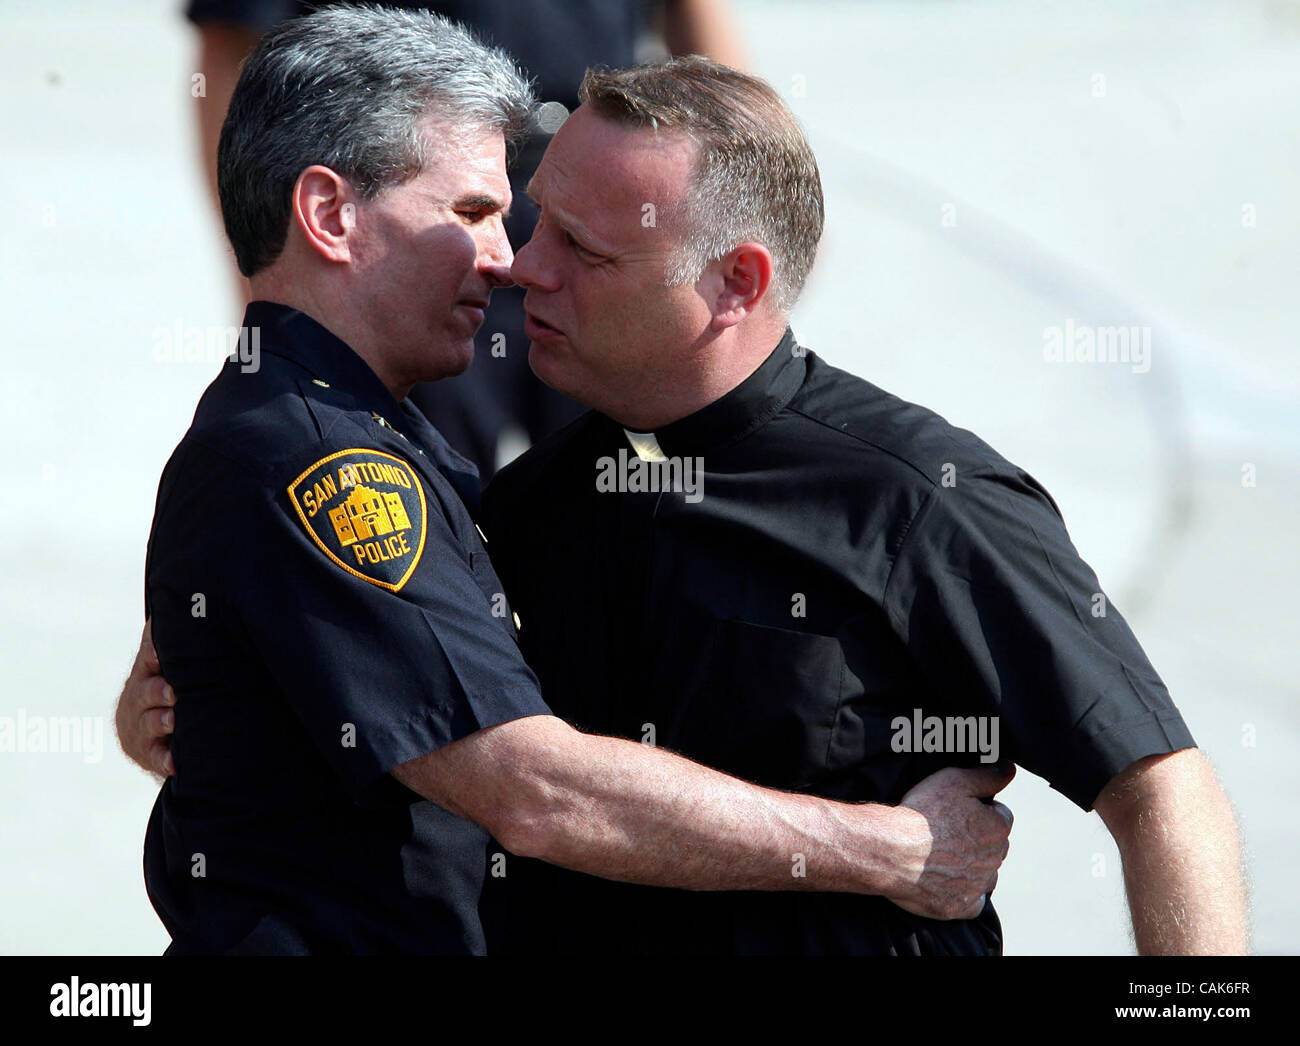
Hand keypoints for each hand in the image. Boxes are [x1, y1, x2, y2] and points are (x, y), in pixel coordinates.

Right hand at [114, 619, 175, 777]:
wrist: (145, 735)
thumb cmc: (162, 689)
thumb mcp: (161, 664)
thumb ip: (166, 639)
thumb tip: (178, 597)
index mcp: (147, 673)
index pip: (149, 660)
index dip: (155, 655)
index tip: (162, 653)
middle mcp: (140, 699)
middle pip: (146, 693)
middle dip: (158, 691)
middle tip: (173, 692)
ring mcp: (143, 727)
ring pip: (149, 723)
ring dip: (160, 722)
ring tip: (173, 720)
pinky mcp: (150, 753)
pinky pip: (157, 758)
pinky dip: (165, 760)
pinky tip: (174, 763)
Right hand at [886, 763, 1014, 919]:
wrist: (891, 851)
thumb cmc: (921, 814)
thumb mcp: (953, 780)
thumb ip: (986, 775)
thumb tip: (1010, 769)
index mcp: (997, 828)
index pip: (1001, 814)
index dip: (980, 808)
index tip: (958, 808)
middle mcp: (994, 859)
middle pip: (994, 845)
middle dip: (979, 837)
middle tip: (947, 829)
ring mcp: (977, 886)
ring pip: (986, 873)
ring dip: (974, 865)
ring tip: (943, 855)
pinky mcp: (960, 906)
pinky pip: (973, 902)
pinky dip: (966, 893)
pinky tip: (948, 881)